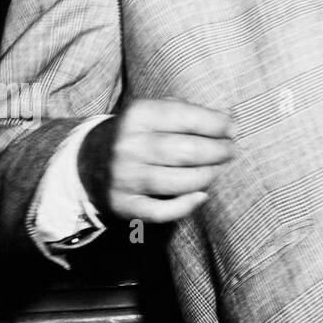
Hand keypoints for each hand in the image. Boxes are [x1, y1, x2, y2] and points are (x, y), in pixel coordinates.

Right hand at [79, 98, 235, 222]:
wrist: (89, 159)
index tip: (233, 129)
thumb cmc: (140, 132)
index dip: (216, 124)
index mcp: (138, 115)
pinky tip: (201, 195)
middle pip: (185, 151)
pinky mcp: (122, 205)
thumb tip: (229, 118)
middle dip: (217, 151)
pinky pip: (161, 211)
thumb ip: (189, 111)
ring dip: (206, 176)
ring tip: (218, 169)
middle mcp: (128, 146)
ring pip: (176, 182)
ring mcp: (123, 178)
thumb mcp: (156, 111)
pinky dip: (186, 205)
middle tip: (231, 151)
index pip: (186, 117)